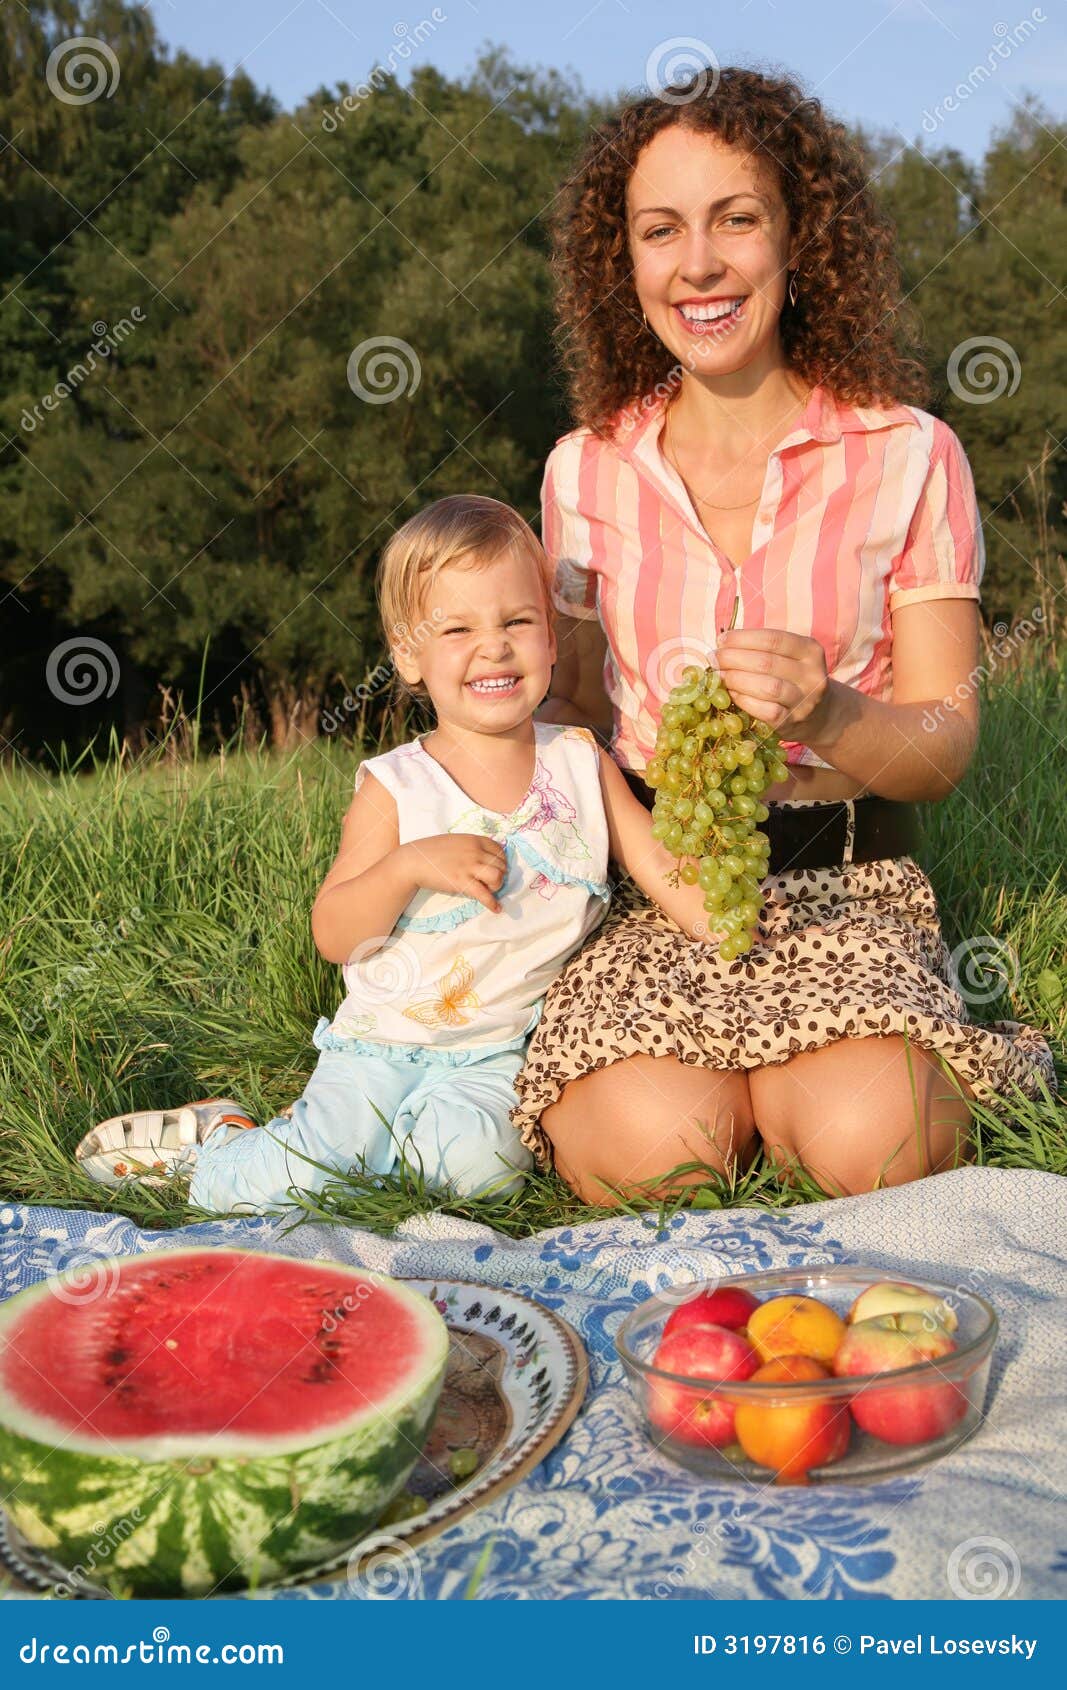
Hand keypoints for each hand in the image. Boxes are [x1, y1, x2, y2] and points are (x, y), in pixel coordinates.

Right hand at [402, 834, 507, 912]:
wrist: (414, 861)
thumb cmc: (431, 851)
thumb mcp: (455, 841)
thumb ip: (470, 847)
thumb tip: (484, 857)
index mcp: (474, 840)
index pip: (499, 850)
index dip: (501, 861)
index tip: (497, 868)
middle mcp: (475, 852)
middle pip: (501, 865)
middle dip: (500, 875)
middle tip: (492, 882)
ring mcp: (469, 867)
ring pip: (498, 877)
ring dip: (497, 886)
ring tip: (490, 890)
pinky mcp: (463, 883)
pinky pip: (485, 894)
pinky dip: (493, 903)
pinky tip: (496, 909)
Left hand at [715, 627, 835, 740]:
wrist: (820, 715)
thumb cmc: (793, 680)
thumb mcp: (789, 658)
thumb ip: (762, 649)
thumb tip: (722, 645)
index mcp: (810, 650)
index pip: (773, 639)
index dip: (743, 638)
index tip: (721, 640)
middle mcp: (812, 674)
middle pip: (766, 662)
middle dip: (733, 659)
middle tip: (715, 659)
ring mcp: (805, 700)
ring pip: (767, 687)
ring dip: (737, 680)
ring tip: (721, 676)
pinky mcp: (793, 721)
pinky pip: (766, 711)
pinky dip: (745, 701)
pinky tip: (732, 695)